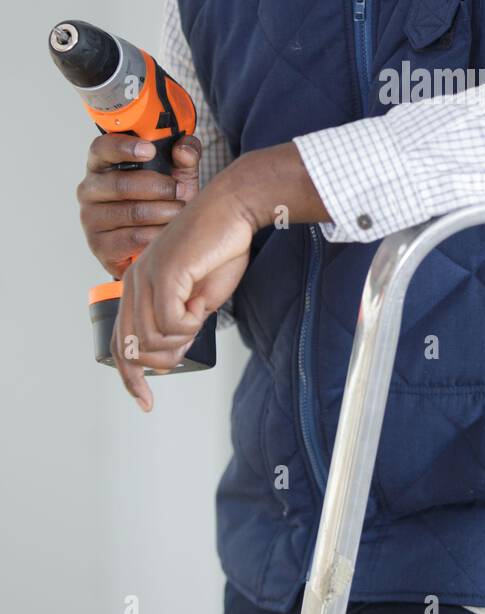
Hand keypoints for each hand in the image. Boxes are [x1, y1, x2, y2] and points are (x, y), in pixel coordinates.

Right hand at [77, 133, 200, 278]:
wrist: (160, 243)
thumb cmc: (163, 201)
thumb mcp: (179, 174)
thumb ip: (186, 155)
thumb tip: (183, 149)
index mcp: (103, 164)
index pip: (102, 148)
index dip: (124, 147)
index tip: (150, 150)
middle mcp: (90, 189)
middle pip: (121, 184)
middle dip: (159, 187)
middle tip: (179, 190)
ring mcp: (91, 219)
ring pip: (132, 212)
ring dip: (164, 212)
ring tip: (179, 211)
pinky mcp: (100, 246)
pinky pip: (134, 238)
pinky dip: (158, 234)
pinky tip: (167, 232)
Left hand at [111, 169, 253, 410]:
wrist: (235, 210)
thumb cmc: (221, 247)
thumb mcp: (200, 296)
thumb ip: (183, 323)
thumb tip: (174, 354)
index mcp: (137, 286)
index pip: (120, 344)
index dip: (129, 378)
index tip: (146, 402)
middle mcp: (134, 282)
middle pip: (131, 349)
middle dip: (163, 359)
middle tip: (191, 341)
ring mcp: (146, 278)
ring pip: (151, 340)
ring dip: (181, 339)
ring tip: (199, 313)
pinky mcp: (164, 275)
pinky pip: (170, 324)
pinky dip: (191, 325)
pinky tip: (201, 305)